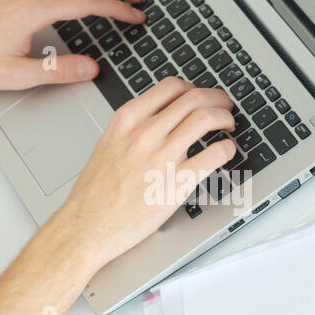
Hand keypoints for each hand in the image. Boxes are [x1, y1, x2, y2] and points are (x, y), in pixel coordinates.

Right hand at [48, 77, 236, 270]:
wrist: (85, 227)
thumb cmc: (93, 196)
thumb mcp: (107, 147)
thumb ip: (132, 130)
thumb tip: (158, 122)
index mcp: (127, 121)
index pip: (171, 87)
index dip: (193, 89)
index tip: (199, 97)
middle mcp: (145, 133)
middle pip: (195, 97)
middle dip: (217, 99)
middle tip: (223, 108)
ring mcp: (162, 156)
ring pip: (208, 117)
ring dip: (225, 118)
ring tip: (227, 126)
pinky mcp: (178, 182)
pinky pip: (216, 153)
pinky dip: (228, 148)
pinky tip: (225, 152)